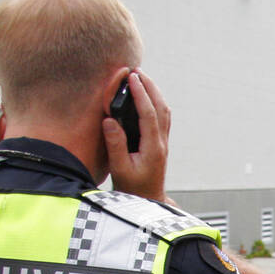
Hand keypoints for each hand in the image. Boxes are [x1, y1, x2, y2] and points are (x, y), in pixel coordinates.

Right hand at [105, 69, 169, 201]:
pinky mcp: (160, 145)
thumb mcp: (119, 169)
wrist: (147, 202)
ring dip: (154, 93)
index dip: (141, 94)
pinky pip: (162, 118)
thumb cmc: (132, 189)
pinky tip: (146, 97)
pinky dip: (155, 103)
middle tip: (137, 71)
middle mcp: (161, 143)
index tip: (132, 78)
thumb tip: (110, 120)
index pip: (149, 114)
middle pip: (161, 108)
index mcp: (153, 148)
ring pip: (164, 112)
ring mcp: (163, 144)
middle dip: (150, 87)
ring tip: (141, 78)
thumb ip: (115, 144)